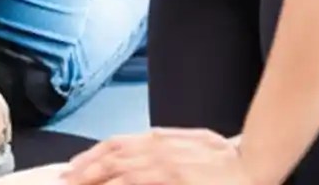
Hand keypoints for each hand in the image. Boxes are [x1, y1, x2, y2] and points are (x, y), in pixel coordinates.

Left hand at [61, 129, 253, 184]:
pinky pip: (137, 181)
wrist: (253, 163)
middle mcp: (158, 147)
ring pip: (119, 170)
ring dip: (94, 178)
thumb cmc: (225, 157)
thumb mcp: (191, 143)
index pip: (115, 144)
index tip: (74, 167)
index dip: (91, 155)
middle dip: (84, 169)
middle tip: (65, 180)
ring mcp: (165, 164)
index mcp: (160, 138)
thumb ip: (162, 146)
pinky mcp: (174, 178)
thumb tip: (141, 151)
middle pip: (110, 156)